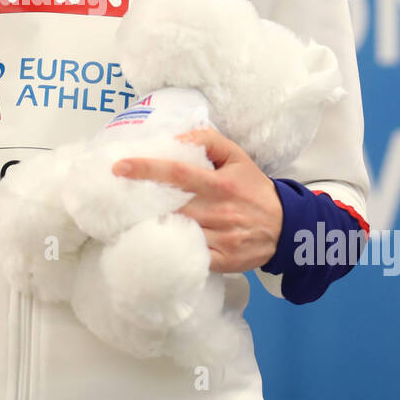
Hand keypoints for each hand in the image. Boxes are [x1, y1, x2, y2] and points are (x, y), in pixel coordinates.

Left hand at [112, 127, 282, 274]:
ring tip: (125, 220)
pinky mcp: (220, 260)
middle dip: (141, 202)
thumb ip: (207, 140)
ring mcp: (219, 238)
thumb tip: (177, 139)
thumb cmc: (253, 188)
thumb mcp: (237, 156)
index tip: (119, 167)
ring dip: (150, 226)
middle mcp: (218, 211)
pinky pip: (189, 255)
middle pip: (171, 206)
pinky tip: (152, 243)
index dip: (147, 169)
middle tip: (113, 198)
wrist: (286, 227)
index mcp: (220, 184)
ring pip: (177, 231)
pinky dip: (170, 249)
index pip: (178, 173)